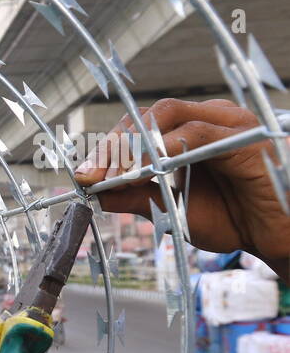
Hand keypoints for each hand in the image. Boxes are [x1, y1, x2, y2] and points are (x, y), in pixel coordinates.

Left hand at [73, 98, 289, 277]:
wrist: (273, 238)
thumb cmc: (229, 217)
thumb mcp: (168, 208)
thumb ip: (132, 196)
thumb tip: (90, 191)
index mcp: (192, 129)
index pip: (141, 124)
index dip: (109, 145)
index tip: (82, 174)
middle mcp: (211, 118)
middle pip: (151, 115)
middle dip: (115, 144)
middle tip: (90, 174)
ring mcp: (230, 125)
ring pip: (170, 119)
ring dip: (133, 147)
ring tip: (111, 175)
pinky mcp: (246, 141)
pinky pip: (198, 136)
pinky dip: (165, 150)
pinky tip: (144, 171)